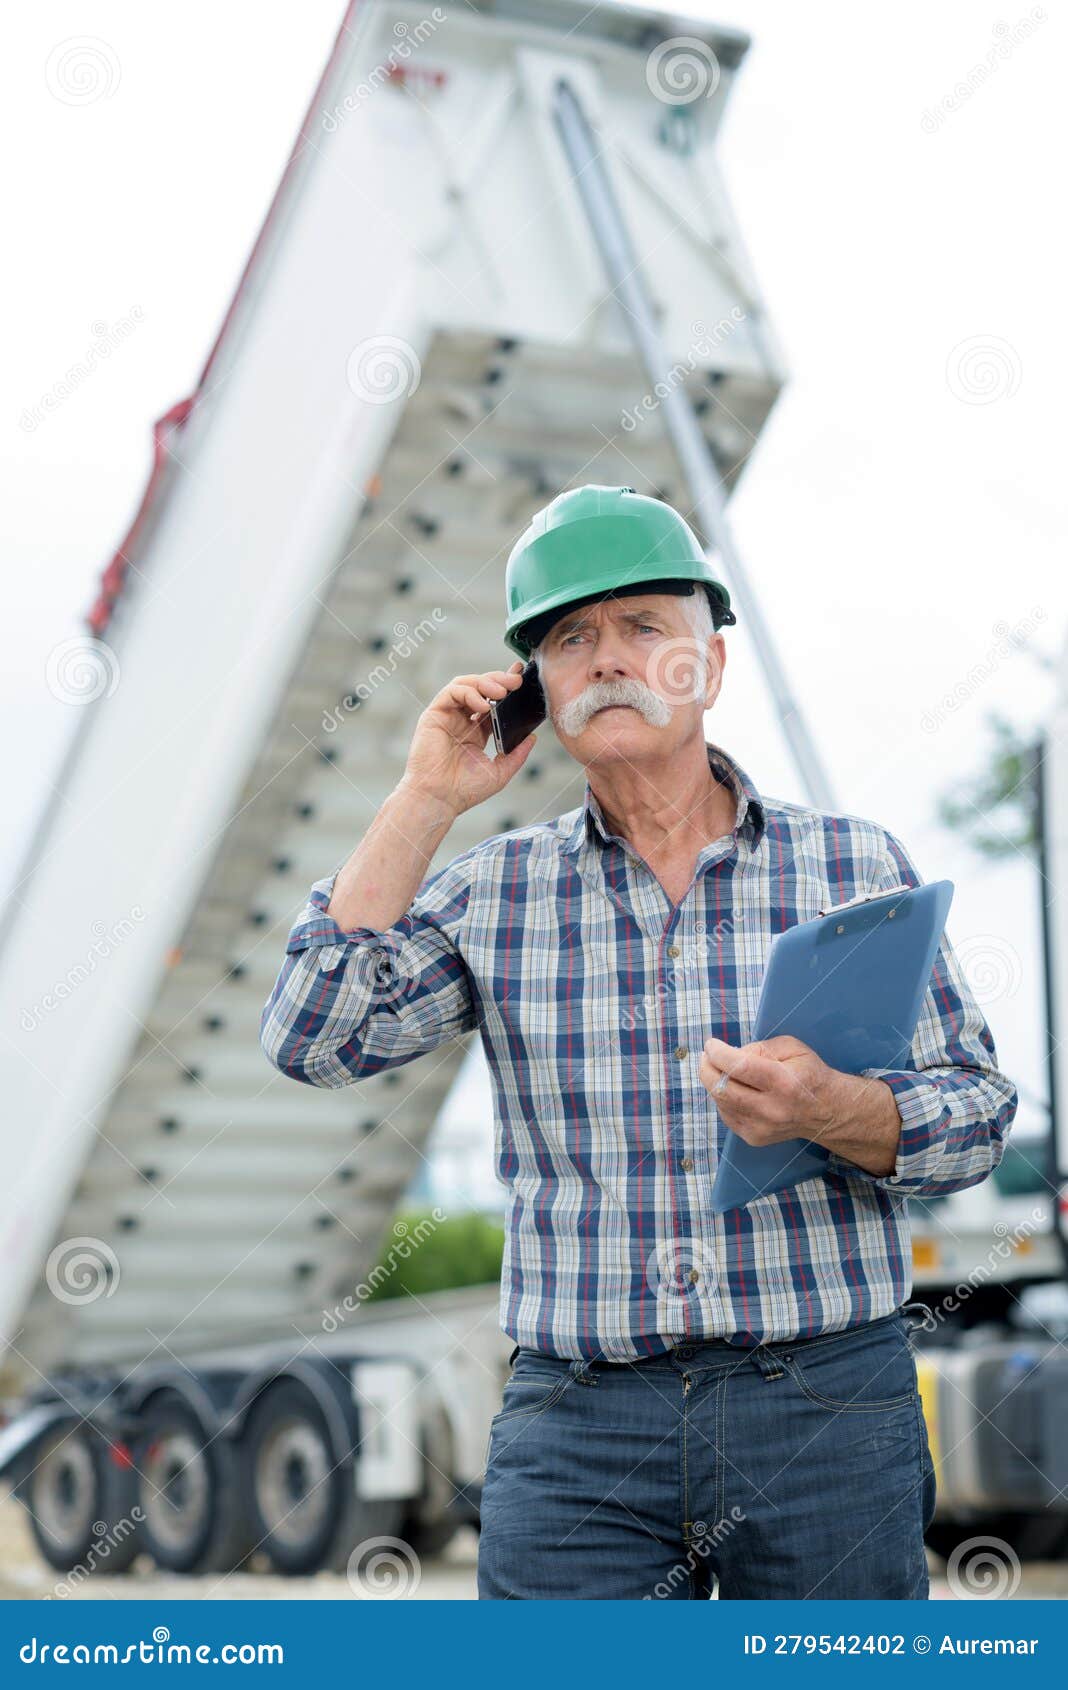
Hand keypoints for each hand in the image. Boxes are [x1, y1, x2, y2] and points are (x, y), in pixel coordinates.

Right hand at [399, 660, 535, 816]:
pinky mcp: (434, 715)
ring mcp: (447, 716)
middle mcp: (461, 721)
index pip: (493, 702)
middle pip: (481, 688)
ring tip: (502, 692)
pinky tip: (484, 705)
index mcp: (476, 732)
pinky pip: (452, 692)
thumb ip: (517, 754)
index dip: (506, 687)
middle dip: (500, 680)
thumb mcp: (499, 772)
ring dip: (486, 683)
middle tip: (516, 681)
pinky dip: (469, 692)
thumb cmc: (463, 791)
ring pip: (465, 684)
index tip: (522, 678)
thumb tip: (532, 738)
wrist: (440, 799)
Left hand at [698, 1034, 846, 1146]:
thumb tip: (731, 1055)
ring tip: (720, 1070)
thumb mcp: (792, 1047)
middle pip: (722, 1088)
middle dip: (707, 1068)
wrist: (827, 1112)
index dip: (718, 1054)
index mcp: (783, 1082)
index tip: (711, 1044)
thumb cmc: (809, 1073)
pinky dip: (723, 1099)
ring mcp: (760, 1127)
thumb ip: (760, 1047)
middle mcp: (770, 1109)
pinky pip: (726, 1114)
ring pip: (720, 1102)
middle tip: (707, 1057)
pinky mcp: (754, 1138)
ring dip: (714, 1083)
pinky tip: (734, 1090)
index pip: (739, 1067)